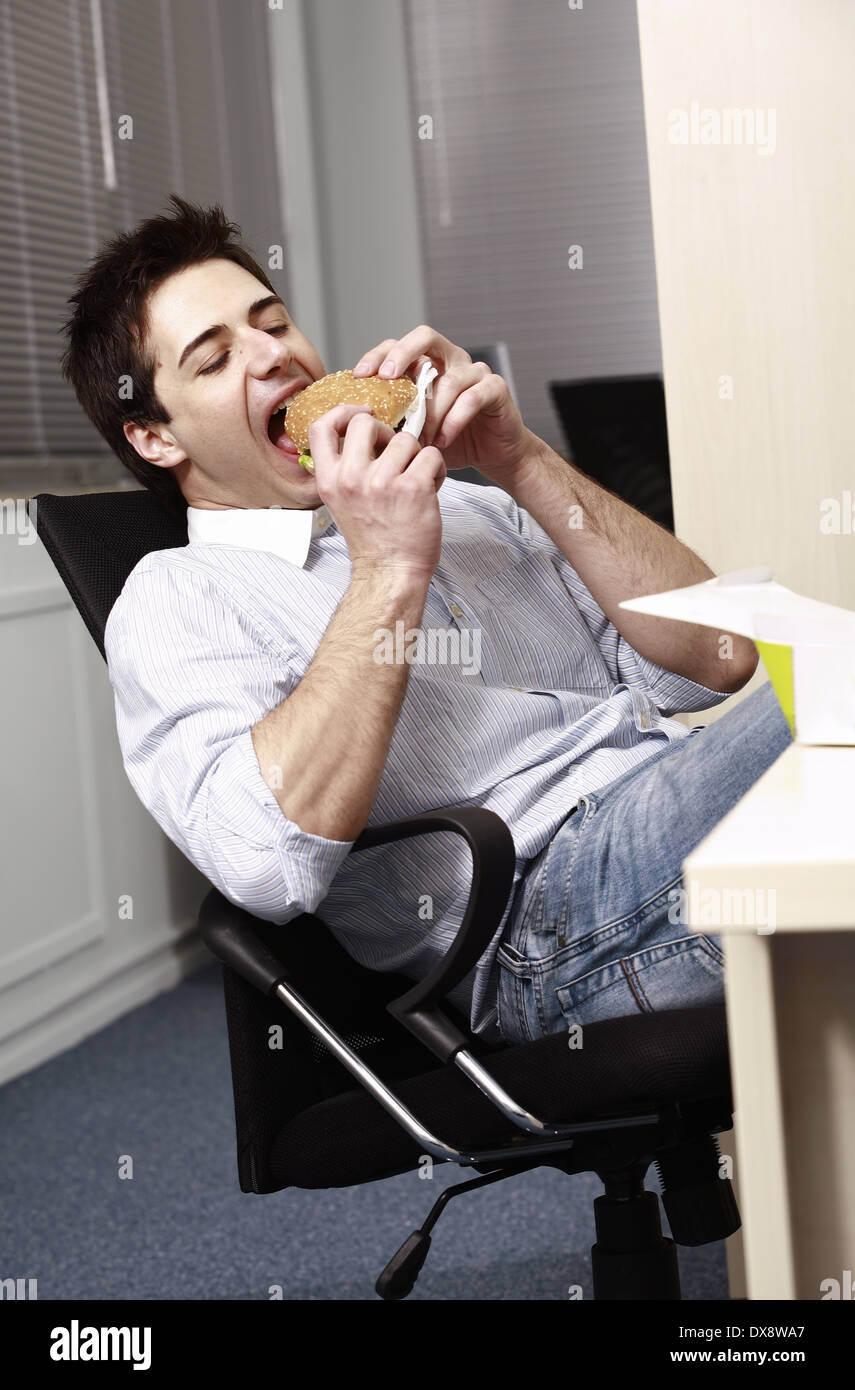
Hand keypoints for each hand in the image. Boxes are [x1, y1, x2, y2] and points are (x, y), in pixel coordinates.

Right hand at [308, 403, 445, 582]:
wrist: (391, 573)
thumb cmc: (374, 540)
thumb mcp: (343, 502)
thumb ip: (345, 470)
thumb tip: (362, 434)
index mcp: (330, 481)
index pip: (321, 427)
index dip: (342, 412)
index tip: (360, 415)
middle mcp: (351, 479)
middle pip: (364, 422)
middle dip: (385, 431)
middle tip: (395, 452)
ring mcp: (382, 482)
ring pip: (406, 439)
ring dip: (416, 456)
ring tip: (417, 479)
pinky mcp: (413, 487)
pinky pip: (431, 455)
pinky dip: (437, 469)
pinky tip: (431, 487)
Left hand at [352, 325, 534, 487]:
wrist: (493, 455)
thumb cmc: (450, 440)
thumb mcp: (412, 430)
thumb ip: (391, 419)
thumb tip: (350, 424)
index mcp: (428, 364)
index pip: (398, 345)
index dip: (377, 355)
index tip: (360, 376)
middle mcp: (451, 360)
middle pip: (425, 337)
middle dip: (402, 354)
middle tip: (387, 378)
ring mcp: (476, 371)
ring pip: (449, 378)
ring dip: (431, 410)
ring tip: (421, 438)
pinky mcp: (496, 388)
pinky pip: (473, 397)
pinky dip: (455, 419)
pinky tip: (444, 440)